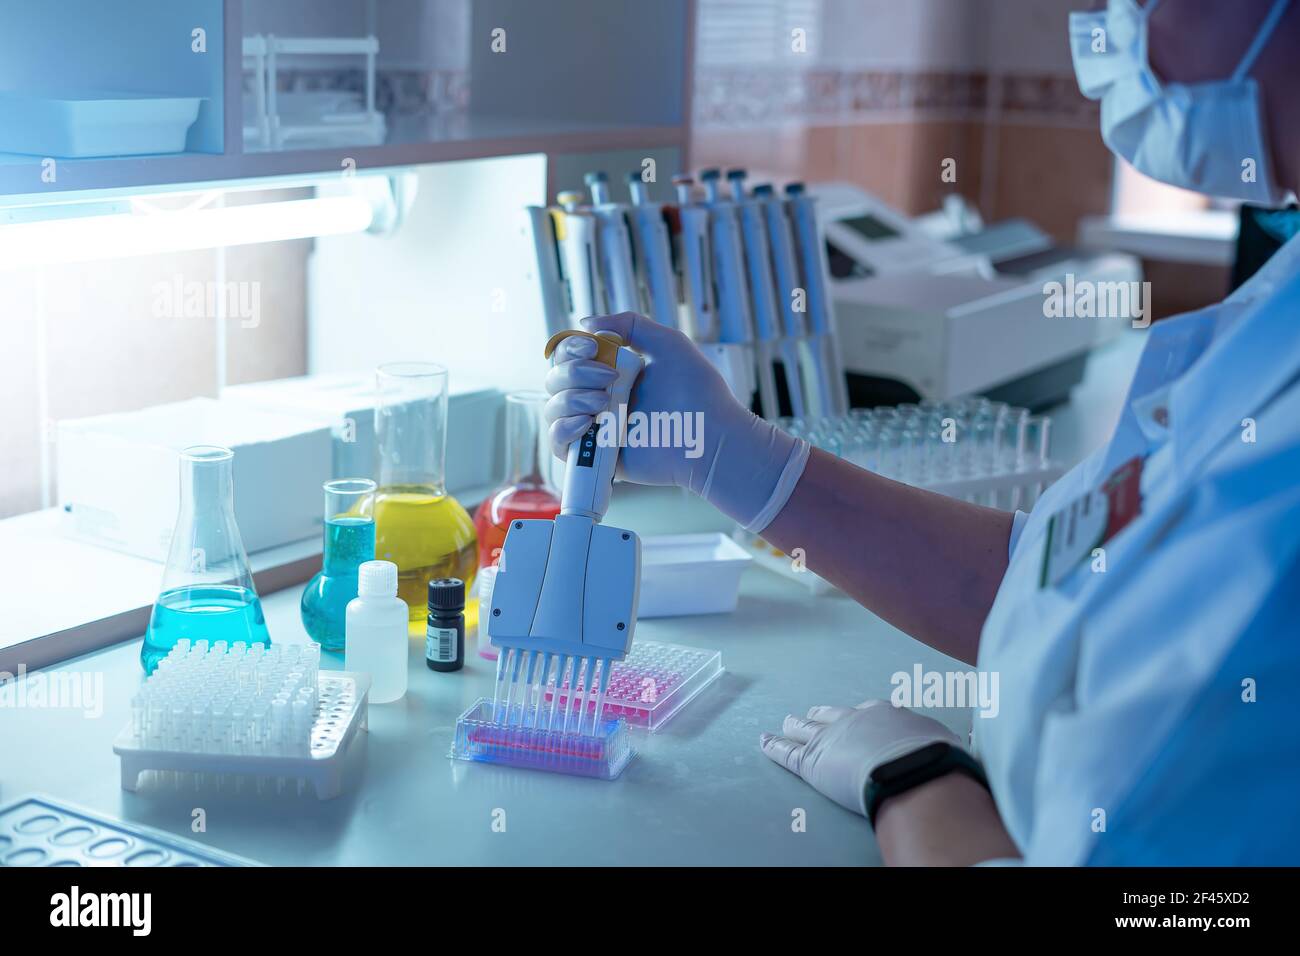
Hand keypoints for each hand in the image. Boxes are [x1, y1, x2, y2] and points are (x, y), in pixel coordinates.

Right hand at [544, 312, 808, 530]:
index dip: (571, 348)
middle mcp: (599, 398)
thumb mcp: (668, 342)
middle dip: (574, 373)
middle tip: (610, 378)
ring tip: (605, 403)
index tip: (592, 347)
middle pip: (555, 380)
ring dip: (571, 399)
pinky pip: (558, 444)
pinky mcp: (598, 457)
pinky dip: (563, 430)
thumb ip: (630, 324)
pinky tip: (587, 423)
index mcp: (612, 372)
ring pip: (552, 409)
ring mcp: (597, 428)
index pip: (569, 356)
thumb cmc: (697, 391)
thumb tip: (586, 321)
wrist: (709, 435)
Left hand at [759, 700, 961, 815]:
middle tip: (815, 714)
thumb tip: (970, 745)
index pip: (874, 712)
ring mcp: (833, 738)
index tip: (864, 716)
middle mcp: (858, 720)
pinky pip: (789, 752)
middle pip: (835, 714)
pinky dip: (774, 746)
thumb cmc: (938, 761)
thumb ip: (952, 743)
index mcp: (891, 715)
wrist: (914, 769)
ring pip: (808, 728)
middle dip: (824, 715)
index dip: (865, 716)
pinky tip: (763, 741)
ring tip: (788, 723)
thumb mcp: (951, 746)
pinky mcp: (814, 762)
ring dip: (797, 726)